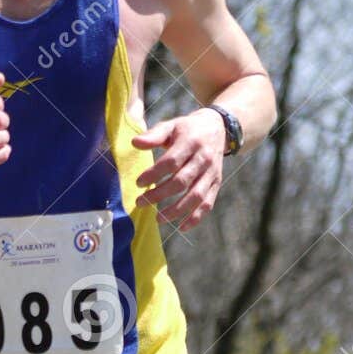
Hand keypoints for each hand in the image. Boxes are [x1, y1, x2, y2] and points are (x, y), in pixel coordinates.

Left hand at [131, 108, 225, 229]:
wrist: (218, 128)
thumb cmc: (187, 129)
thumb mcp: (171, 126)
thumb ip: (154, 135)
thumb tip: (135, 142)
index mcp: (191, 142)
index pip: (171, 162)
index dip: (154, 174)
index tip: (139, 183)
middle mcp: (203, 159)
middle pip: (181, 182)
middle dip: (159, 195)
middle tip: (141, 203)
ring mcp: (211, 173)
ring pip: (195, 196)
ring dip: (176, 210)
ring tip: (158, 219)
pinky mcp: (216, 183)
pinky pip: (208, 204)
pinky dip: (196, 218)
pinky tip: (182, 227)